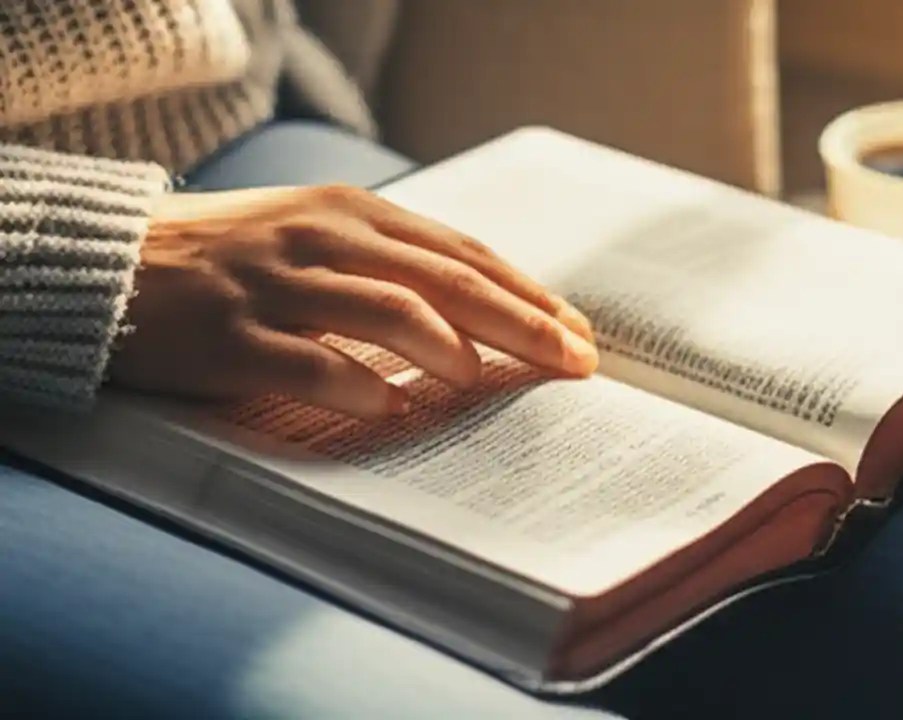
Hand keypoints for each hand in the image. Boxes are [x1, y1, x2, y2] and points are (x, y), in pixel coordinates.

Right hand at [110, 185, 596, 417]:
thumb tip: (487, 316)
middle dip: (523, 324)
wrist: (114, 264)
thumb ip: (393, 264)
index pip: (463, 254)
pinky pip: (308, 363)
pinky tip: (394, 413)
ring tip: (487, 383)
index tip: (580, 334)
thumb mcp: (319, 238)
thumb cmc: (236, 260)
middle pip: (447, 281)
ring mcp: (276, 286)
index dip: (529, 295)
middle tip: (576, 364)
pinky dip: (358, 389)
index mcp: (353, 213)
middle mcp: (323, 239)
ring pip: (388, 311)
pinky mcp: (229, 336)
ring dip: (449, 350)